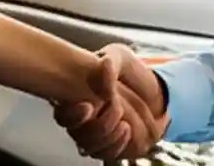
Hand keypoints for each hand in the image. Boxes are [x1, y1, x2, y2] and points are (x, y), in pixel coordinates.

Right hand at [55, 44, 168, 159]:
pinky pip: (106, 155)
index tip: (88, 106)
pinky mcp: (110, 146)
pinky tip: (127, 130)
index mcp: (76, 98)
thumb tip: (105, 62)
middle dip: (99, 126)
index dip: (72, 114)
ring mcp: (94, 135)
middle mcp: (81, 121)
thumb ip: (112, 61)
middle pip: (78, 135)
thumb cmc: (126, 73)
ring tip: (125, 123)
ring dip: (109, 137)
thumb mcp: (120, 58)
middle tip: (116, 109)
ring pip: (91, 148)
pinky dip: (117, 145)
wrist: (150, 90)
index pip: (63, 114)